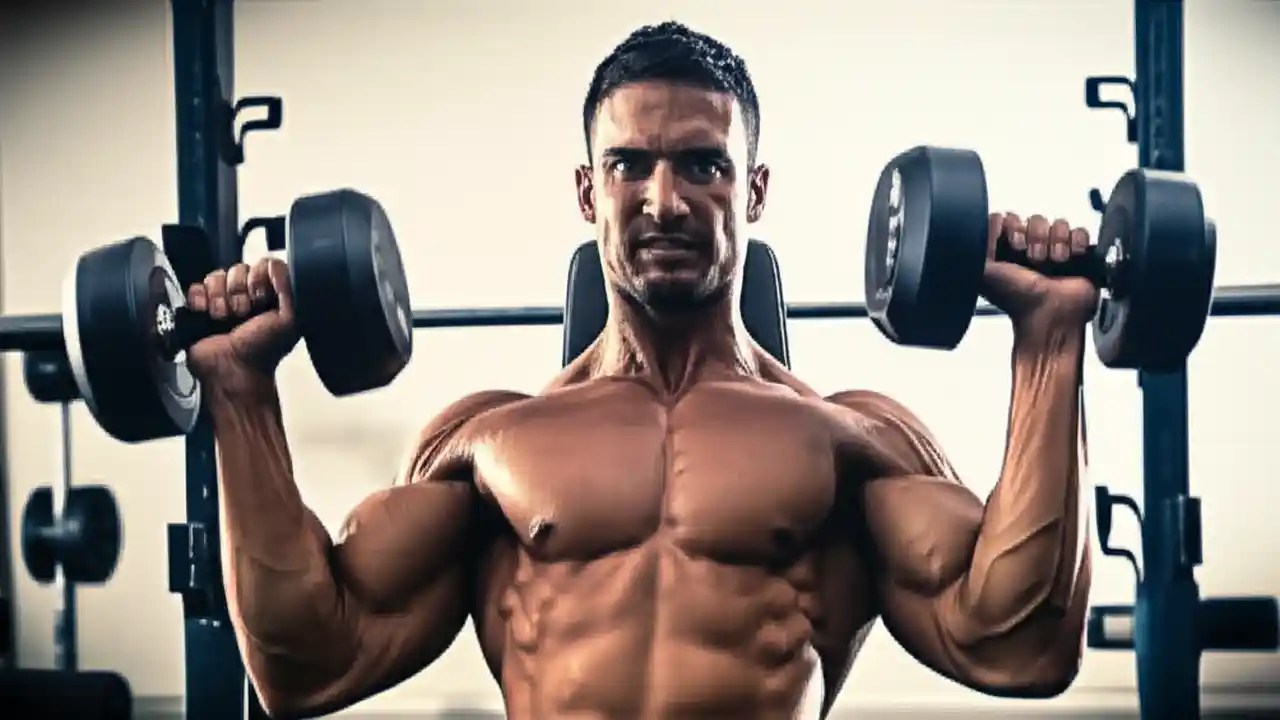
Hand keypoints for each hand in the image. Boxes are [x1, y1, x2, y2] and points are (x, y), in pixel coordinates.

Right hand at [185, 257, 300, 386]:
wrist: (232, 370)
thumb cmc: (262, 351)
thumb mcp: (289, 320)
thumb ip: (289, 290)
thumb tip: (274, 264)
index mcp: (270, 294)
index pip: (262, 265)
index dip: (259, 280)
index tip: (261, 301)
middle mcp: (247, 294)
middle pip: (237, 269)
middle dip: (239, 295)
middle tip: (243, 316)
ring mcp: (222, 299)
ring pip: (215, 276)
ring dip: (220, 301)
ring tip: (224, 320)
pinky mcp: (199, 306)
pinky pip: (195, 287)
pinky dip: (200, 303)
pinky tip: (207, 317)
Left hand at [980, 212, 1099, 332]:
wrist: (1051, 314)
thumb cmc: (1018, 299)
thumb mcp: (984, 273)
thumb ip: (974, 249)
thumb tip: (975, 228)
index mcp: (1007, 250)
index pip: (1010, 218)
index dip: (1013, 228)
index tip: (1014, 245)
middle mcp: (1030, 247)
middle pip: (1035, 219)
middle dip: (1036, 240)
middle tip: (1034, 261)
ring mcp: (1055, 248)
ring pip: (1058, 224)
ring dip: (1056, 245)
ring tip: (1053, 266)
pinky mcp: (1078, 253)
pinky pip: (1080, 231)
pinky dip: (1076, 245)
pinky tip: (1070, 262)